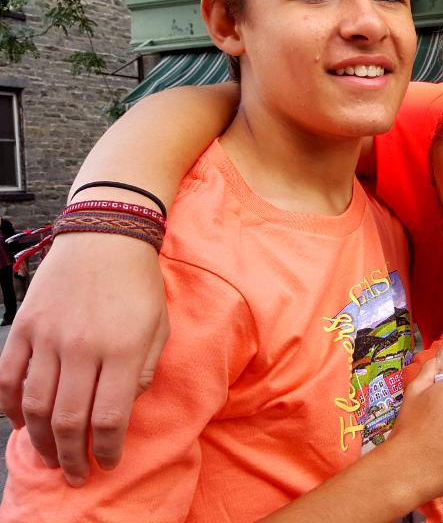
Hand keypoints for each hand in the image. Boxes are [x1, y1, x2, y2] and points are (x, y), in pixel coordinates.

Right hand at [0, 233, 167, 485]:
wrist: (105, 237)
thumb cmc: (138, 283)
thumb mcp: (159, 328)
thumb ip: (142, 372)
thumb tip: (122, 409)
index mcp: (121, 350)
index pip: (110, 416)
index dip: (107, 448)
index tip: (108, 462)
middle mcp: (82, 347)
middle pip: (69, 419)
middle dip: (72, 455)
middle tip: (75, 474)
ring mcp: (48, 338)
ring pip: (35, 404)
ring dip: (40, 439)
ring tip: (49, 456)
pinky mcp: (24, 327)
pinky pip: (8, 376)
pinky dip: (9, 405)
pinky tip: (19, 422)